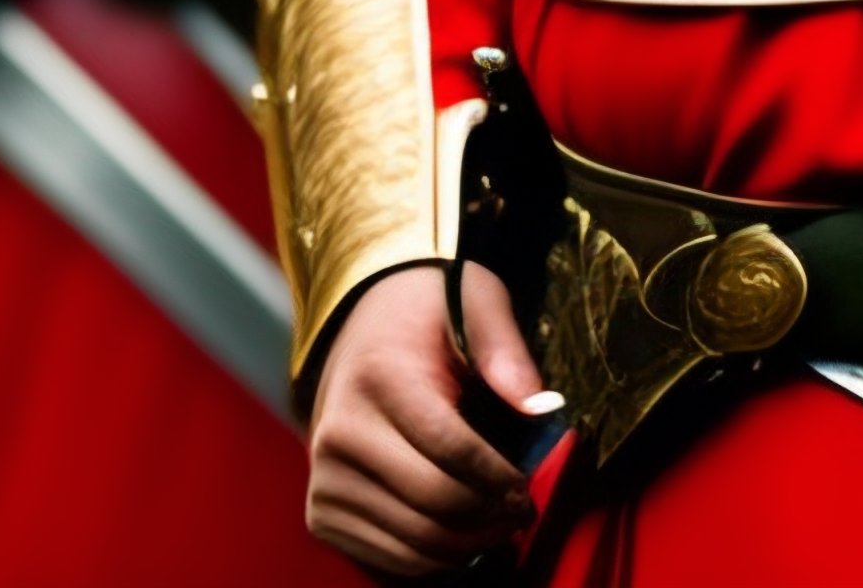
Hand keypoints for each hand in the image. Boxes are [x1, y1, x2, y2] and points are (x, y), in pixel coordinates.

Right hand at [308, 261, 561, 573]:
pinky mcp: (321, 511)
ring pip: (413, 542)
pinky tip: (462, 537)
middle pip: (432, 503)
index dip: (499, 476)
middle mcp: (339, 431)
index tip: (528, 487)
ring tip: (499, 524)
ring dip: (468, 545)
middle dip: (490, 516)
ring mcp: (324, 477)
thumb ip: (506, 351)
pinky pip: (388, 558)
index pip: (448, 447)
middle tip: (521, 511)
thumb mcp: (474, 302)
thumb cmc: (427, 314)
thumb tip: (541, 408)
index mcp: (377, 377)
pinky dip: (434, 560)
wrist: (359, 326)